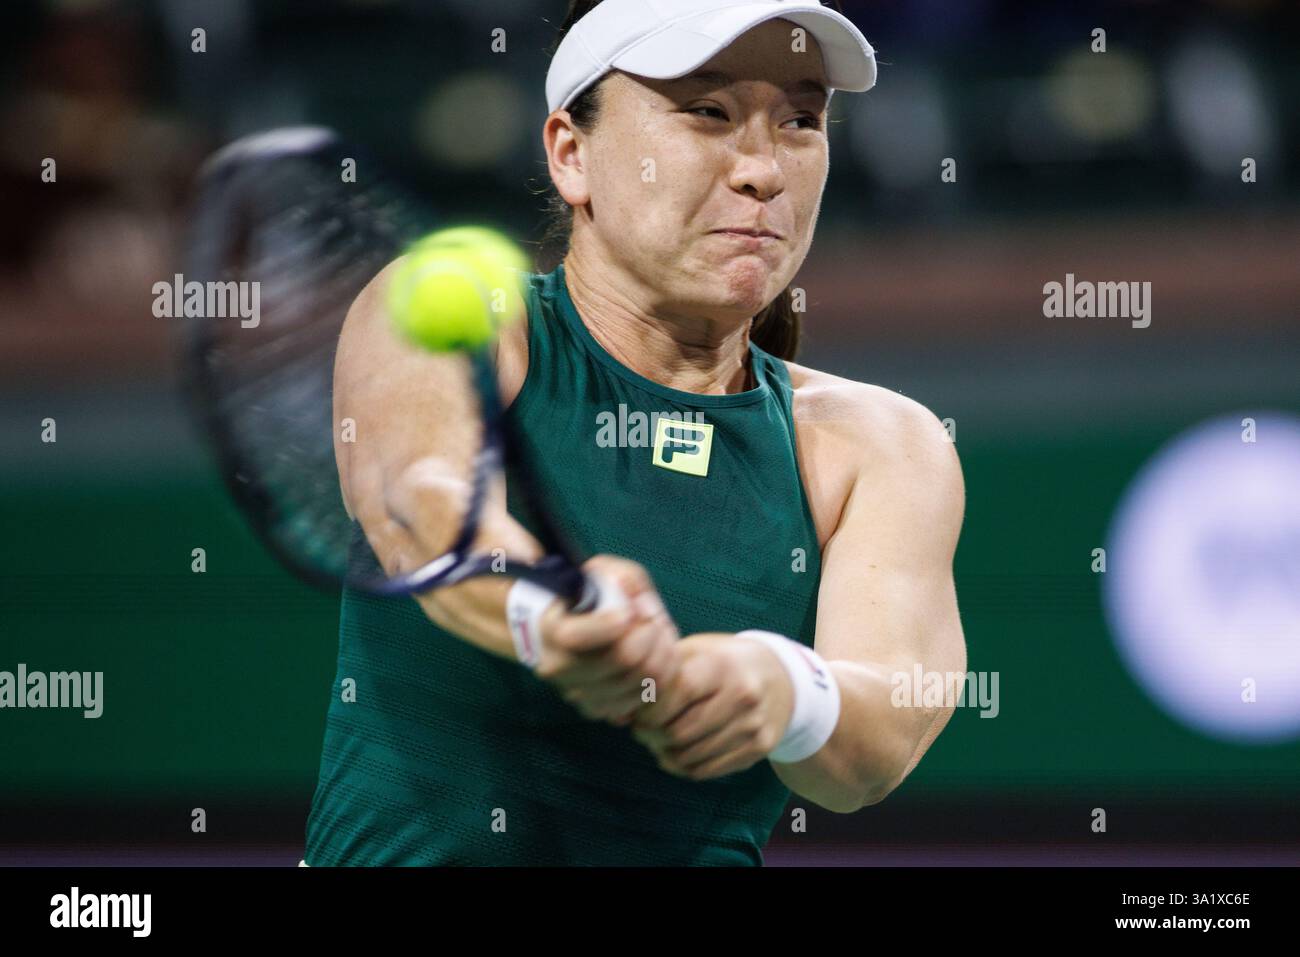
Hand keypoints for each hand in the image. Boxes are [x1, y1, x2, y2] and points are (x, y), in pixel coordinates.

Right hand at [534, 555, 679, 724]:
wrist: (562, 625)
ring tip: (659, 637)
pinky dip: (657, 679)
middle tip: (656, 622)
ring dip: (662, 656)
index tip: (630, 610)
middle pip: (624, 659)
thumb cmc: (586, 594)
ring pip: (639, 682)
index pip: (583, 635)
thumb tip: (641, 611)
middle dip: (652, 636)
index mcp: (552, 630)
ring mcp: (576, 692)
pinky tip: (654, 659)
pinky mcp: (595, 708)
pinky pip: (641, 700)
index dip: (618, 621)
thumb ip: (625, 581)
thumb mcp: (602, 572)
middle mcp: (558, 667)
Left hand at [630, 633, 794, 779]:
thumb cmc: (724, 662)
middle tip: (642, 730)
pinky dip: (684, 767)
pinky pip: (708, 770)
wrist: (782, 679)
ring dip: (665, 754)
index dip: (648, 710)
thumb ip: (660, 675)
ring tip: (658, 741)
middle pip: (680, 732)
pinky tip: (677, 753)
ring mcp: (753, 726)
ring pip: (691, 757)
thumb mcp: (697, 652)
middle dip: (651, 736)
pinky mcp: (758, 749)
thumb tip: (618, 712)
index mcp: (722, 666)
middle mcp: (742, 697)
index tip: (637, 713)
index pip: (676, 694)